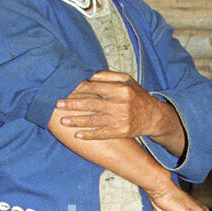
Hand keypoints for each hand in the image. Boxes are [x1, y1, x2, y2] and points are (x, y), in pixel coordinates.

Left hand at [56, 72, 170, 140]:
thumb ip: (108, 75)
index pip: (95, 88)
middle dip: (73, 105)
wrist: (153, 116)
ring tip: (63, 121)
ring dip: (77, 121)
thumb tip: (89, 75)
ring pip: (94, 120)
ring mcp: (120, 119)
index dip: (78, 89)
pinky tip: (77, 135)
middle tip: (58, 105)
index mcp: (120, 89)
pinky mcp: (121, 132)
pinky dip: (89, 135)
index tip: (65, 90)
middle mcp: (120, 104)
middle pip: (91, 104)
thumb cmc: (137, 95)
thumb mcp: (127, 80)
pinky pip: (102, 134)